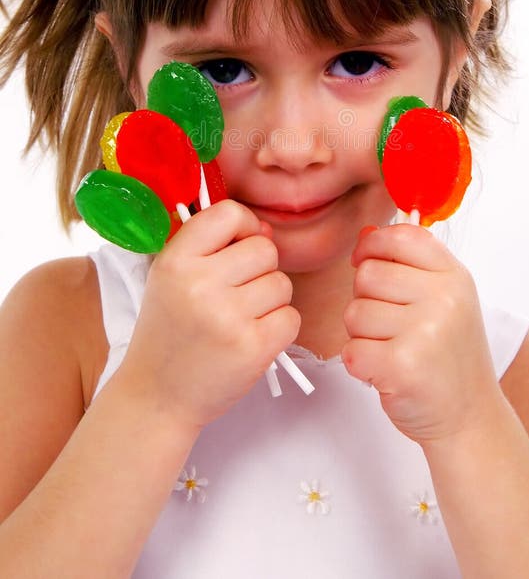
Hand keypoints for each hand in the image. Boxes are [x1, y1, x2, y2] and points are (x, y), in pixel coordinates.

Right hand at [116, 200, 300, 432]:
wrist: (156, 397)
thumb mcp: (172, 277)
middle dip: (260, 269)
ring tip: (239, 319)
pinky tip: (251, 338)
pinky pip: (291, 317)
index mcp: (176, 261)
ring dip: (270, 300)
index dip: (244, 226)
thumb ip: (215, 246)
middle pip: (265, 249)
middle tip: (235, 294)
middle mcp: (200, 284)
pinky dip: (278, 327)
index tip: (238, 246)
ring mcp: (227, 318)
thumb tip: (266, 230)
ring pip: (282, 283)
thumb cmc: (170, 331)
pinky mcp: (252, 348)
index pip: (229, 213)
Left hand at [342, 224, 501, 444]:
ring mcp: (424, 332)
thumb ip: (408, 264)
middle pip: (367, 274)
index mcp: (454, 276)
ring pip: (354, 312)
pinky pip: (351, 349)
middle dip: (366, 300)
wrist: (471, 417)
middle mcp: (444, 299)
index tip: (367, 261)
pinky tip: (386, 372)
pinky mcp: (401, 366)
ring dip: (363, 335)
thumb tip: (365, 234)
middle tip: (392, 327)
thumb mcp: (445, 299)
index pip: (400, 236)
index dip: (373, 245)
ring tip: (394, 351)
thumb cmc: (450, 357)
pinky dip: (360, 364)